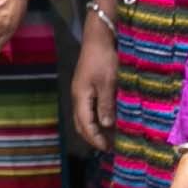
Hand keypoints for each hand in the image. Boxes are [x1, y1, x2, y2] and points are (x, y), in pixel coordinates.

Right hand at [68, 14, 120, 152]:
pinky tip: (108, 120)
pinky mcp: (87, 86)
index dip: (95, 138)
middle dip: (92, 137)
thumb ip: (106, 105)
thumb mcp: (108, 83)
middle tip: (108, 147)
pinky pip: (89, 109)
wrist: (98, 38)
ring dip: (94, 129)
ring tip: (109, 137)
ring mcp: (81, 91)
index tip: (108, 148)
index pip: (85, 125)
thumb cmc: (103, 60)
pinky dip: (96, 118)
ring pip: (84, 117)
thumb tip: (105, 125)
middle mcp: (78, 97)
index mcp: (81, 97)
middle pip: (81, 124)